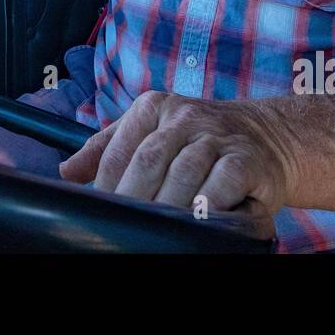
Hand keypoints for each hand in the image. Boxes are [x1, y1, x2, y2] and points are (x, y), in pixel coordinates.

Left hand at [58, 90, 287, 239]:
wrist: (267, 135)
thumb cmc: (199, 139)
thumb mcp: (152, 131)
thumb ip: (109, 148)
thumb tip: (68, 171)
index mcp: (154, 107)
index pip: (120, 148)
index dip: (106, 184)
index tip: (101, 210)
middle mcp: (185, 116)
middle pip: (148, 160)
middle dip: (133, 198)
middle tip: (125, 225)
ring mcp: (217, 135)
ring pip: (183, 173)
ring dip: (167, 205)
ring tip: (156, 227)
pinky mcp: (246, 158)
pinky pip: (222, 183)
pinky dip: (207, 204)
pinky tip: (195, 218)